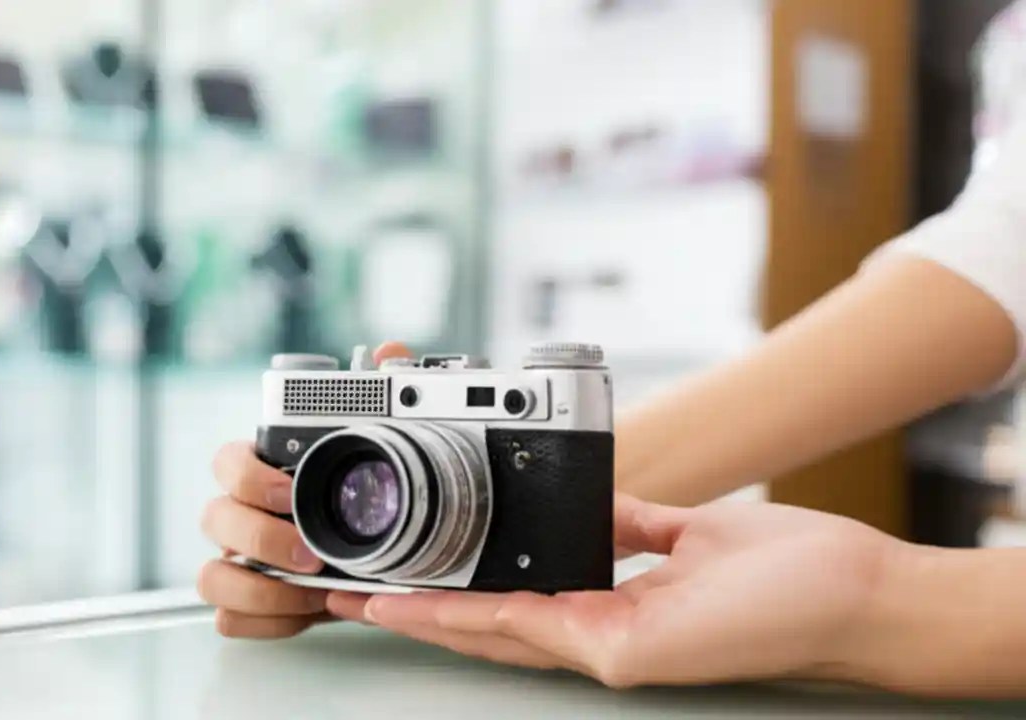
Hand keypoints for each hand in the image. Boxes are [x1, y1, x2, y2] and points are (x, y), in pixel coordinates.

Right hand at [198, 342, 412, 637]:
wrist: (375, 555)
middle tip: (310, 554)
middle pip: (213, 520)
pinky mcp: (247, 602)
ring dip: (259, 589)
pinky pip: (228, 618)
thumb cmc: (362, 491)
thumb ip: (386, 393)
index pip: (227, 462)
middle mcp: (241, 512)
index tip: (288, 493)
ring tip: (311, 593)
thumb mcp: (382, 443)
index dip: (249, 478)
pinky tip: (304, 613)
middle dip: (261, 541)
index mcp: (264, 469)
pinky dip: (264, 622)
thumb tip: (392, 351)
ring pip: (210, 577)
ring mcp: (239, 559)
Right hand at [326, 495, 907, 687]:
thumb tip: (597, 502)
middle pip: (486, 626)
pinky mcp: (620, 650)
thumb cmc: (790, 572)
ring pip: (490, 632)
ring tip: (356, 600)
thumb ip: (635, 526)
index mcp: (615, 609)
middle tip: (350, 594)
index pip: (515, 602)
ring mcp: (606, 650)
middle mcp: (600, 636)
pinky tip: (417, 604)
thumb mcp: (689, 536)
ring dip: (420, 617)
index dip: (455, 592)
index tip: (406, 569)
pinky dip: (464, 615)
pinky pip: (524, 627)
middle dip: (416, 611)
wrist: (856, 595)